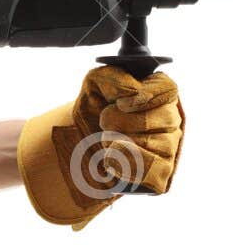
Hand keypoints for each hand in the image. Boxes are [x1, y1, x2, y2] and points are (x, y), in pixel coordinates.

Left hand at [17, 65, 185, 229]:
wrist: (78, 142)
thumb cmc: (93, 108)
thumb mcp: (95, 85)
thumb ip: (112, 77)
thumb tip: (132, 90)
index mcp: (159, 93)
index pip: (169, 88)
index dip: (147, 95)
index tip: (121, 103)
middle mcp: (171, 119)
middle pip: (166, 117)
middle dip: (126, 121)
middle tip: (104, 121)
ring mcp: (170, 147)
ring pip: (161, 144)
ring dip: (123, 142)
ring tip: (104, 140)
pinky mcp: (162, 173)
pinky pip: (156, 171)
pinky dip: (129, 165)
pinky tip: (110, 159)